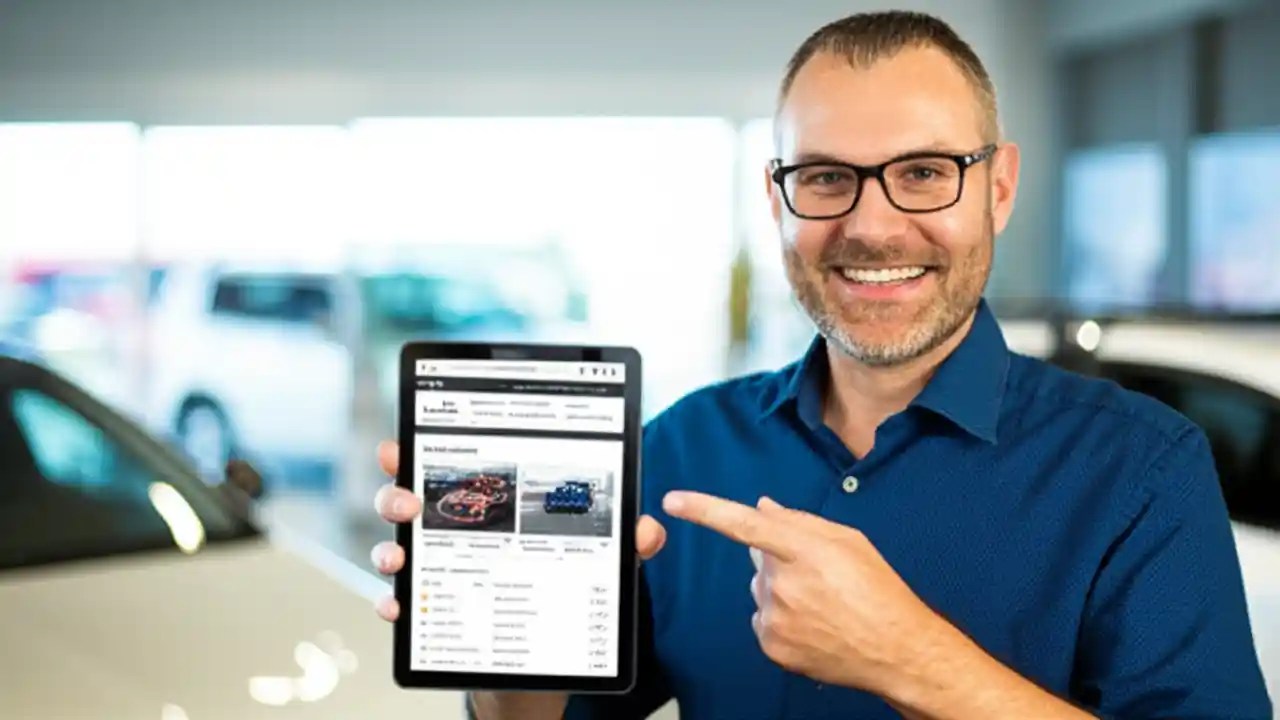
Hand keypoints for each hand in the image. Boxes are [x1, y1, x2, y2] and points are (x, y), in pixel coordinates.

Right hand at [369, 440, 667, 617]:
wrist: (546, 652)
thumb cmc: (563, 582)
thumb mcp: (597, 559)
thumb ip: (622, 542)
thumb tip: (647, 530)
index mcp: (485, 503)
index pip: (442, 465)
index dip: (412, 451)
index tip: (399, 446)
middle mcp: (450, 531)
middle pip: (404, 501)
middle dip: (395, 495)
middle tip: (410, 502)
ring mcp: (436, 571)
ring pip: (394, 549)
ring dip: (388, 549)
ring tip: (401, 555)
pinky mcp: (433, 613)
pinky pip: (400, 605)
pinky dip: (393, 604)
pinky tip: (399, 606)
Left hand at [662, 491, 944, 696]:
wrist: (894, 649)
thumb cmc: (878, 589)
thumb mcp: (848, 541)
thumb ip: (800, 522)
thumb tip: (762, 507)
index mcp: (804, 550)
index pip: (745, 525)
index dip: (705, 511)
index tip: (673, 501)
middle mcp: (784, 584)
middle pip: (758, 559)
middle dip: (777, 559)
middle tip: (818, 575)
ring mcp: (775, 618)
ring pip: (760, 589)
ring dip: (780, 589)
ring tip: (822, 603)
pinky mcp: (771, 645)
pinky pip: (762, 619)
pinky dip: (780, 618)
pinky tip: (812, 623)